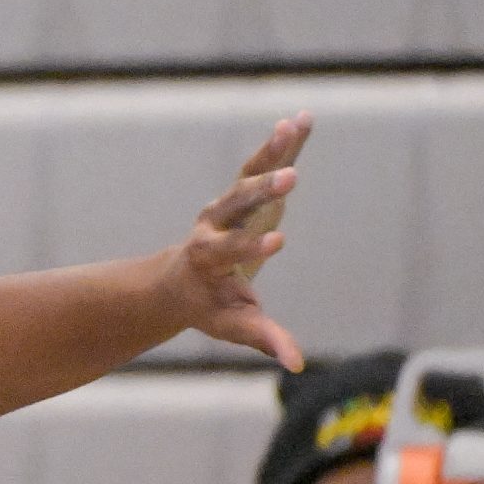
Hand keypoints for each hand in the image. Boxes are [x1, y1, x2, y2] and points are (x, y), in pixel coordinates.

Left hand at [165, 112, 311, 371]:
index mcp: (207, 262)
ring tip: (293, 127)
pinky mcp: (240, 192)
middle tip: (289, 180)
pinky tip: (302, 119)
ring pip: (246, 176)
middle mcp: (212, 228)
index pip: (229, 253)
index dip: (252, 248)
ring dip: (270, 153)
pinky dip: (281, 144)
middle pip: (235, 206)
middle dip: (261, 194)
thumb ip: (262, 339)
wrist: (181, 280)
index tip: (278, 242)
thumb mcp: (232, 326)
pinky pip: (260, 164)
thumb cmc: (209, 307)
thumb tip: (297, 364)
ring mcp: (225, 206)